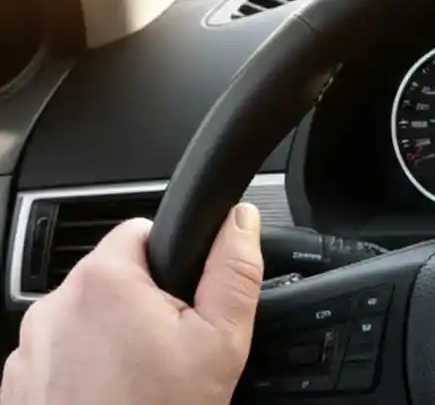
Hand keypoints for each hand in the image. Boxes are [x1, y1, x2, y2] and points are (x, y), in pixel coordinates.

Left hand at [2, 204, 263, 404]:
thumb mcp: (221, 339)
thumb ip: (234, 270)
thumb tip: (240, 219)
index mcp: (104, 280)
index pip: (142, 232)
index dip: (173, 264)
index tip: (184, 305)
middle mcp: (54, 305)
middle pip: (113, 279)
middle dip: (143, 304)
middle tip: (170, 351)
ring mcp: (29, 347)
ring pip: (85, 319)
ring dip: (110, 337)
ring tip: (139, 380)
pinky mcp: (18, 382)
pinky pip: (59, 356)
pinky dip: (83, 370)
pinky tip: (110, 396)